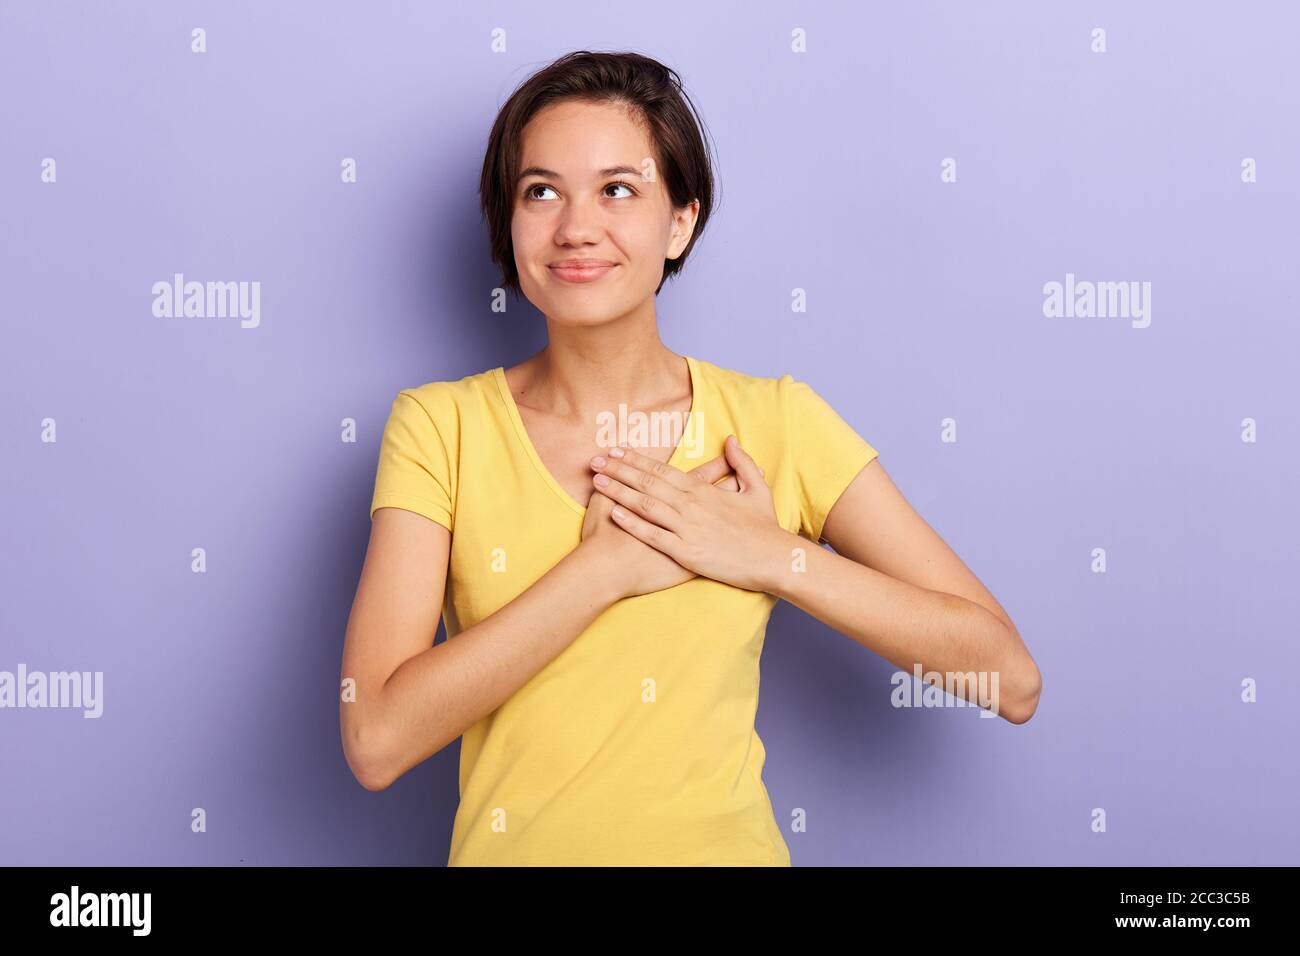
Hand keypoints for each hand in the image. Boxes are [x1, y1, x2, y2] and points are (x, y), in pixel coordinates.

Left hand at [589, 435, 787, 591]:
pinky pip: (654, 536)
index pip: (662, 469)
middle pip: (647, 483)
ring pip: (646, 505)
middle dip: (619, 470)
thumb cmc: (765, 527)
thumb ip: (741, 462)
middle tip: (595, 460)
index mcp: (703, 490)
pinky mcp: (686, 553)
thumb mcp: (757, 488)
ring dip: (619, 491)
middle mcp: (691, 505)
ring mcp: (687, 529)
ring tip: (597, 481)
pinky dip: (633, 524)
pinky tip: (614, 514)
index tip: (616, 450)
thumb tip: (731, 438)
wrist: (774, 559)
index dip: (636, 459)